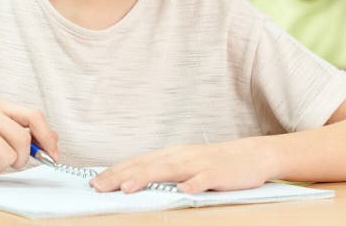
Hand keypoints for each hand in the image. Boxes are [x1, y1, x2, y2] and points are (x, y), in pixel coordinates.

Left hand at [90, 138, 276, 193]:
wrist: (251, 155)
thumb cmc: (213, 163)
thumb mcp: (183, 165)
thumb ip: (161, 172)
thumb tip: (131, 181)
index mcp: (169, 155)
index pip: (136, 162)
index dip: (114, 172)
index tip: (94, 183)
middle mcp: (179, 156)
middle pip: (145, 165)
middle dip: (120, 175)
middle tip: (99, 187)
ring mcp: (198, 164)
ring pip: (168, 170)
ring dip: (147, 177)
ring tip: (127, 187)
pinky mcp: (217, 173)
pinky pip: (203, 179)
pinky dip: (193, 184)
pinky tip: (183, 191)